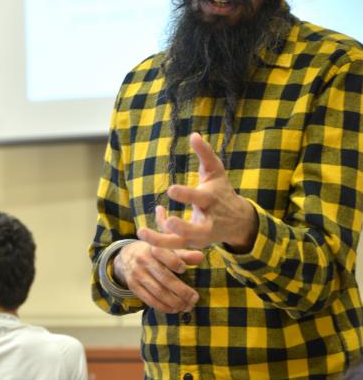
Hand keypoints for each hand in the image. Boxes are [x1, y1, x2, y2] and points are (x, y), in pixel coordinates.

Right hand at [113, 230, 203, 313]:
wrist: (127, 256)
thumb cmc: (154, 253)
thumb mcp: (166, 250)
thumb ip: (184, 255)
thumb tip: (201, 257)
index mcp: (154, 248)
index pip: (164, 255)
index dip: (175, 263)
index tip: (185, 269)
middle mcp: (143, 261)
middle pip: (165, 278)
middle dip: (181, 291)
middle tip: (194, 298)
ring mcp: (137, 275)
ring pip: (158, 291)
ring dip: (174, 302)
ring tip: (186, 307)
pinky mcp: (133, 286)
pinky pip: (149, 300)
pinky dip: (163, 307)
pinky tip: (174, 309)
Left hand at [140, 133, 256, 252]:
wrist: (238, 222)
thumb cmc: (222, 192)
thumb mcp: (216, 172)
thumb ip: (205, 154)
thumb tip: (194, 134)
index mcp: (212, 200)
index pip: (199, 198)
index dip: (186, 195)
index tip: (170, 190)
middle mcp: (207, 222)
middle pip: (195, 230)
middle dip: (182, 228)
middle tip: (168, 222)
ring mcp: (199, 237)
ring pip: (181, 243)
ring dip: (161, 241)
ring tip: (141, 232)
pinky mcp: (191, 245)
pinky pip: (173, 245)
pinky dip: (159, 238)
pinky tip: (148, 226)